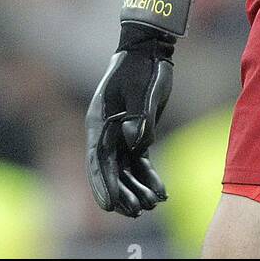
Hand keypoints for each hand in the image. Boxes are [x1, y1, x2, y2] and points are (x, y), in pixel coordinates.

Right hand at [86, 0, 191, 216]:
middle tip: (135, 212)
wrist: (150, 48)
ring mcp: (120, 132)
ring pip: (125, 168)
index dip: (102, 183)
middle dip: (122, 192)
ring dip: (136, 188)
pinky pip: (140, 160)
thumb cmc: (143, 66)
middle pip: (110, 169)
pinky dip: (148, 176)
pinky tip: (161, 192)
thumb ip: (140, 116)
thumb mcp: (143, 88)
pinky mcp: (136, 132)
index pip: (98, 158)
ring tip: (151, 206)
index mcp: (100, 119)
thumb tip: (136, 143)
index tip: (109, 206)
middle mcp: (107, 130)